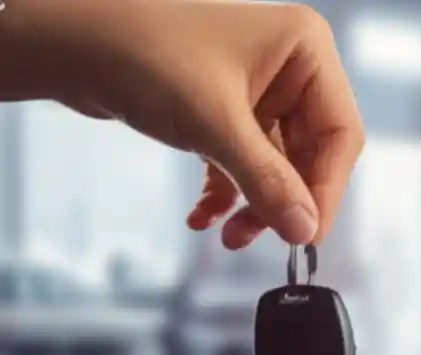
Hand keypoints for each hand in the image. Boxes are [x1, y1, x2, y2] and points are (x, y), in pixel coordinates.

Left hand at [0, 0, 364, 248]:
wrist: (70, 39)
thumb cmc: (142, 53)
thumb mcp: (214, 124)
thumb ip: (267, 182)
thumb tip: (306, 232)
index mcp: (306, 50)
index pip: (340, 133)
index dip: (326, 189)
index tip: (307, 234)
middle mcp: (290, 66)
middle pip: (310, 153)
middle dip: (283, 200)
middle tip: (265, 238)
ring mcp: (260, 88)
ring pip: (277, 164)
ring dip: (255, 204)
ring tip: (231, 236)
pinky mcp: (229, 108)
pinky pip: (245, 162)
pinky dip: (228, 192)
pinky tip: (205, 217)